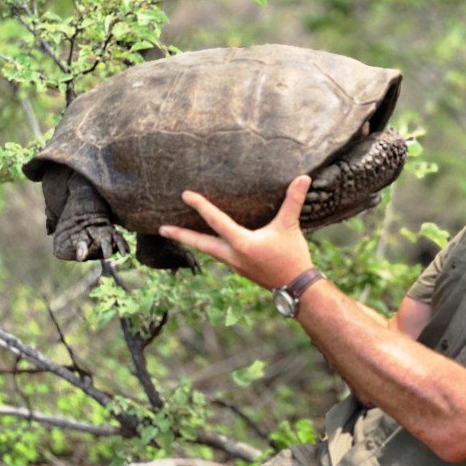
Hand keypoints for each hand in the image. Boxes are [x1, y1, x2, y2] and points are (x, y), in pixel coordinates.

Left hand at [158, 175, 314, 288]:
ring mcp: (235, 265)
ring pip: (208, 251)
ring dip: (194, 242)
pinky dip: (210, 247)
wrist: (296, 287)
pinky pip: (220, 256)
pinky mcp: (240, 269)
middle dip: (181, 235)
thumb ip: (294, 201)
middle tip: (162, 229)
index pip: (216, 221)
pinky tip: (212, 244)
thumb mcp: (290, 226)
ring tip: (180, 234)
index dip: (200, 206)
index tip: (185, 195)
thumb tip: (304, 177)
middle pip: (200, 244)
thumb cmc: (292, 256)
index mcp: (242, 243)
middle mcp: (233, 255)